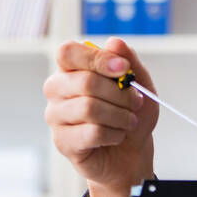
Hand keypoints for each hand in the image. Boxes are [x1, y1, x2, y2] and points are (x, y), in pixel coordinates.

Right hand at [43, 37, 158, 194]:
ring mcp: (56, 116)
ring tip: (128, 121)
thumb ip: (129, 61)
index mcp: (71, 69)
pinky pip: (91, 133)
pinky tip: (116, 136)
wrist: (131, 154)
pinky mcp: (62, 141)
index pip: (68, 52)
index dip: (97, 58)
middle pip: (85, 82)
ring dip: (120, 116)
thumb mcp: (140, 84)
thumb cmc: (130, 115)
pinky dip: (113, 134)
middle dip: (119, 94)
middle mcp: (57, 89)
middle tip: (135, 102)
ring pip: (89, 108)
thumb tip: (115, 42)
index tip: (123, 69)